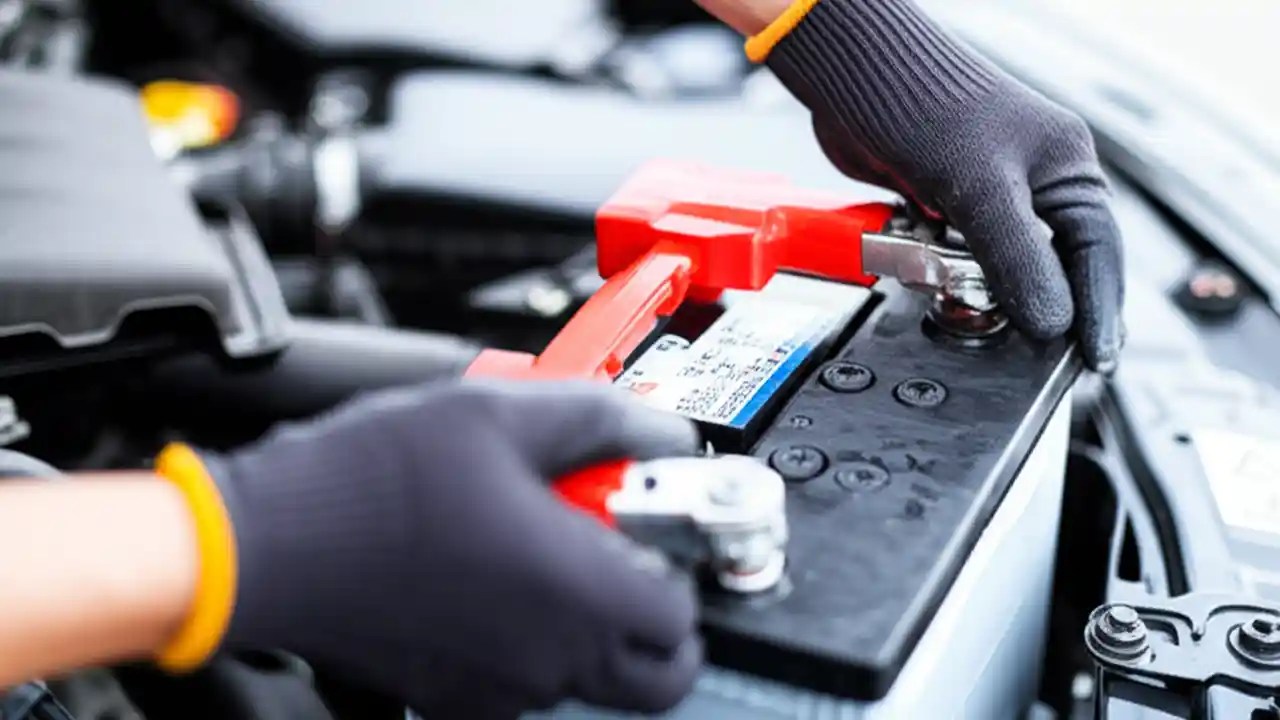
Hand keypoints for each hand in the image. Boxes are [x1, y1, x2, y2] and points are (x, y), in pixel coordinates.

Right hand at [204, 380, 702, 717]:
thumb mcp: (499, 413)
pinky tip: (486, 574)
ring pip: (585, 675)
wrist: (264, 547)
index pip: (681, 619)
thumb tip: (664, 434)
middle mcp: (548, 656)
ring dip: (584, 620)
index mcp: (576, 591)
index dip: (677, 567)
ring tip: (533, 542)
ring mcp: (498, 688)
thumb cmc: (369, 483)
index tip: (648, 526)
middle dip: (653, 618)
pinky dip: (525, 640)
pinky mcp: (449, 697)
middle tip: (619, 554)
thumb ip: (602, 420)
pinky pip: (520, 682)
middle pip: (653, 674)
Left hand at [762, 0, 1123, 371]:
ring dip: (999, 298)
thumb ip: (1017, 260)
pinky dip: (958, 280)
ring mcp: (990, 194)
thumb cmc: (922, 101)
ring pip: (1007, 267)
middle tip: (1050, 363)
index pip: (1098, 254)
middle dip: (1052, 312)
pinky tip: (953, 296)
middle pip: (1058, 266)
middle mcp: (1036, 181)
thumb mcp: (981, 189)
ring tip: (1002, 336)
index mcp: (1066, 167)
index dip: (1098, 310)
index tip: (1095, 359)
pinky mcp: (947, 203)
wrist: (851, 77)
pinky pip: (963, 259)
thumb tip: (1052, 320)